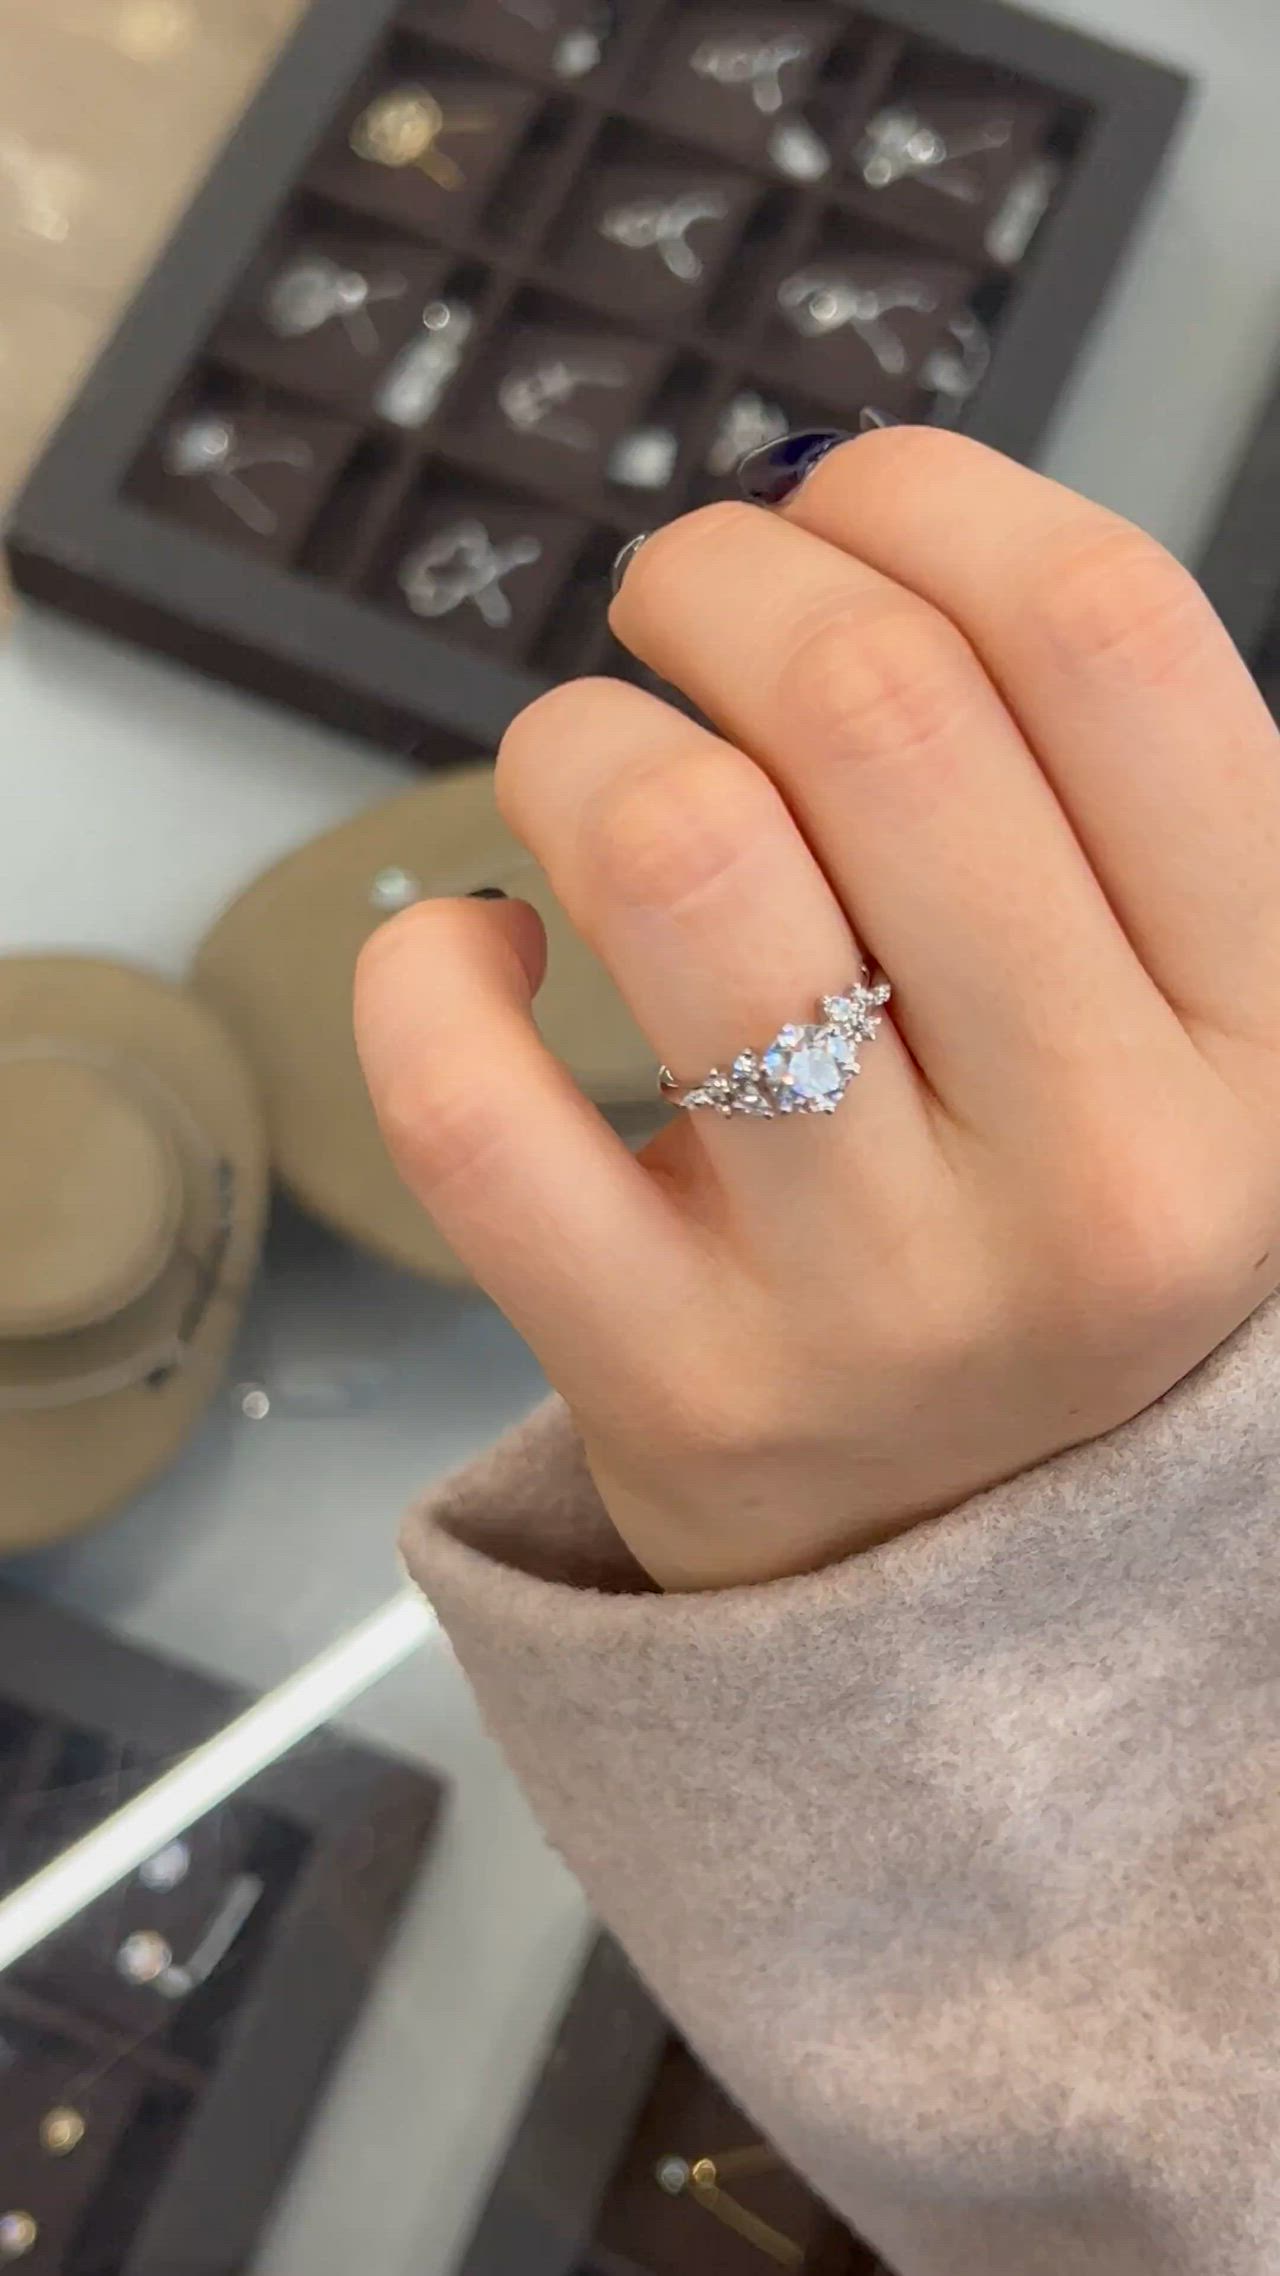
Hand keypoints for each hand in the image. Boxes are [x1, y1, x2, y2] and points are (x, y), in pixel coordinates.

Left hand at [356, 429, 1279, 1590]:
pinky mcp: (678, 1385)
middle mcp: (1102, 1170)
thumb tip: (851, 516)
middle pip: (876, 707)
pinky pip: (475, 1105)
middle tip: (680, 605)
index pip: (1106, 640)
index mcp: (1260, 1035)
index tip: (839, 498)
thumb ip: (1078, 786)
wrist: (965, 1547)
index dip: (931, 495)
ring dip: (578, 739)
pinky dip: (425, 971)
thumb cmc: (1038, 1216)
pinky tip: (477, 954)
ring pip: (676, 852)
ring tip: (586, 768)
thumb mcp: (1171, 1021)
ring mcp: (886, 1299)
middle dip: (726, 577)